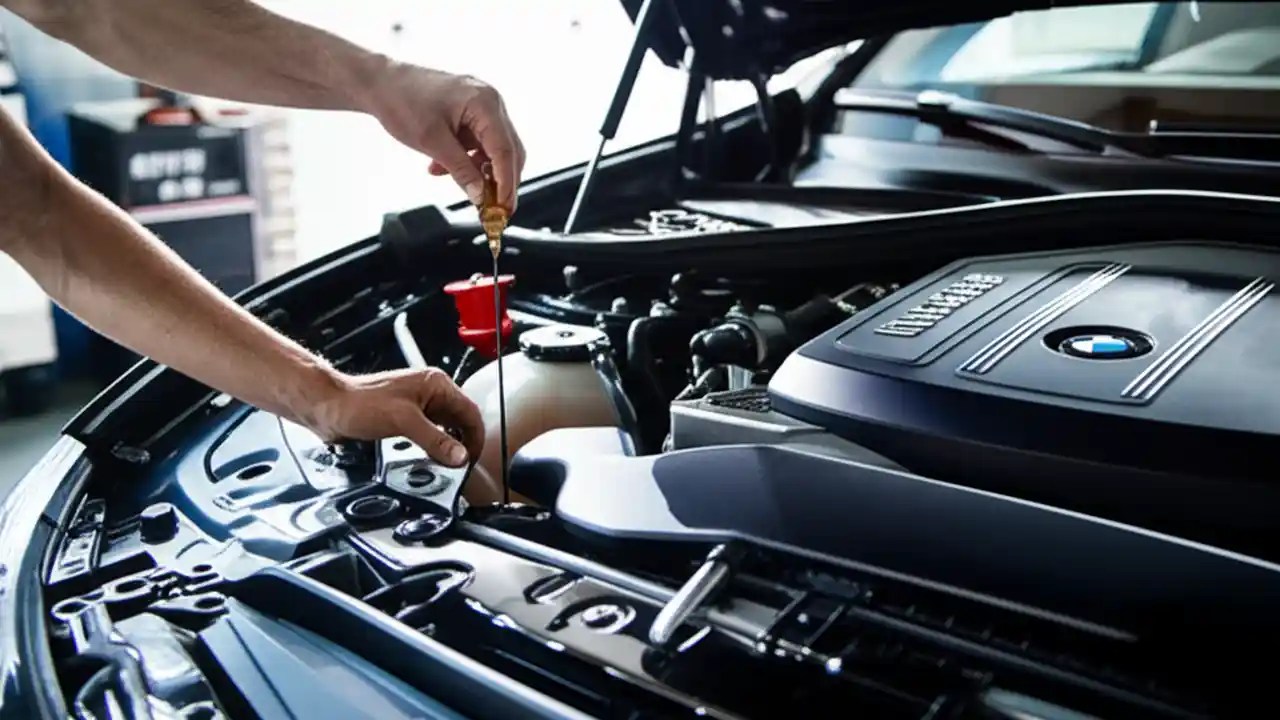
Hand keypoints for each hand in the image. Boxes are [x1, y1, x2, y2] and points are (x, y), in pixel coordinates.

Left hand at [307, 368, 484, 467]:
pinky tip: (427, 460)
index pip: (470, 412)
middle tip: (460, 467)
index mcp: (436, 384)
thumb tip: (460, 456)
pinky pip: (429, 436)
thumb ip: (435, 440)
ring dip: (447, 448)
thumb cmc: (359, 404)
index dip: (475, 438)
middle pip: (460, 422)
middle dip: (462, 445)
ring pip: (445, 431)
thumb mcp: (403, 422)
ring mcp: (419, 406)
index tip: (471, 460)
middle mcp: (430, 393)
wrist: (329, 408)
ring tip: (445, 466)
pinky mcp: (407, 419)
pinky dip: (432, 449)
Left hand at [364, 62, 525, 211]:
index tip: (503, 209)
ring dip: (480, 171)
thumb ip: (461, 170)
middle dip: (499, 181)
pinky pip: (479, 143)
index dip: (506, 183)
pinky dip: (468, 160)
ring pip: (494, 149)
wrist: (380, 83)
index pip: (505, 150)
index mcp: (484, 103)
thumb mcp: (432, 142)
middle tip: (492, 208)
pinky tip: (444, 167)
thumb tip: (481, 196)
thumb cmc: (402, 101)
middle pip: (508, 150)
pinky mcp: (471, 112)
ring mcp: (481, 106)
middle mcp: (489, 102)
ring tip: (459, 183)